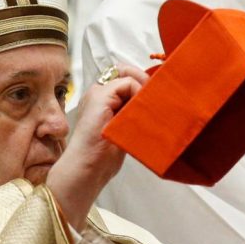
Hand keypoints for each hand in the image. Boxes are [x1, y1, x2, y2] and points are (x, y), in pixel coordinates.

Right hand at [48, 63, 147, 229]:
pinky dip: (139, 93)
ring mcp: (97, 94)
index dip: (142, 85)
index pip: (125, 79)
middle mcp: (97, 94)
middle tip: (158, 99)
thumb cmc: (102, 158)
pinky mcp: (99, 97)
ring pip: (130, 77)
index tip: (155, 99)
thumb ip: (132, 114)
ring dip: (144, 90)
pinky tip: (140, 110)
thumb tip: (154, 103)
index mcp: (101, 101)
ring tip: (151, 108)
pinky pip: (127, 83)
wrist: (86, 169)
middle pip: (128, 74)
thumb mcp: (123, 131)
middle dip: (146, 83)